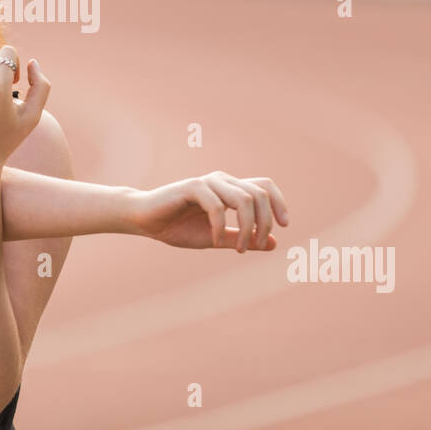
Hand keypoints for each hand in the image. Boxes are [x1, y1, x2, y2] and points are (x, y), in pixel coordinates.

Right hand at [130, 172, 289, 252]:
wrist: (145, 220)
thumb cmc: (178, 227)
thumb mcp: (216, 238)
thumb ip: (241, 238)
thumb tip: (273, 243)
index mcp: (230, 189)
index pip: (264, 186)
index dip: (279, 203)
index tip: (284, 226)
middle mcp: (222, 181)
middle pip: (259, 194)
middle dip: (265, 222)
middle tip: (256, 245)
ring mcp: (207, 182)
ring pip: (244, 199)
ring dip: (247, 227)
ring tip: (240, 248)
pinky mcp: (192, 187)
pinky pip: (217, 206)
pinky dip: (220, 226)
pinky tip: (214, 239)